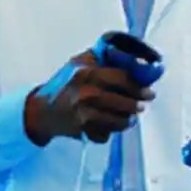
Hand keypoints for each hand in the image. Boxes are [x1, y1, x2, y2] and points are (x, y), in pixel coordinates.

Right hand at [24, 49, 154, 144]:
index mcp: (86, 72)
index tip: (149, 91)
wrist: (42, 110)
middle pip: (123, 101)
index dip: (138, 86)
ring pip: (118, 120)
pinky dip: (112, 131)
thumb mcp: (79, 63)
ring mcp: (84, 112)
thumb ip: (101, 58)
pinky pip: (106, 133)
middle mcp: (85, 92)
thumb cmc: (64, 84)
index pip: (121, 78)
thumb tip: (132, 58)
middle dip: (136, 105)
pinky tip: (112, 126)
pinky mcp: (82, 128)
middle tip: (142, 105)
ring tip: (130, 118)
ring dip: (127, 120)